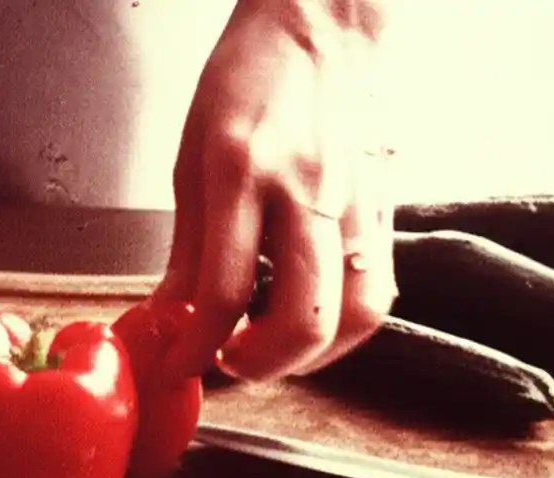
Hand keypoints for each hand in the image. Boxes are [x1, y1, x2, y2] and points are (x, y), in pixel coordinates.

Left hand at [155, 0, 395, 381]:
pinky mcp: (384, 208)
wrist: (321, 27)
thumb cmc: (251, 79)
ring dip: (313, 356)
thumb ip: (187, 246)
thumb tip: (169, 314)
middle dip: (263, 364)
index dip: (196, 348)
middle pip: (304, 317)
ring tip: (273, 350)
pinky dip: (344, 325)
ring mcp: (354, 201)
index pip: (222, 289)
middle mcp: (305, 190)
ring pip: (356, 314)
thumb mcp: (192, 156)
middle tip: (231, 362)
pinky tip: (312, 319)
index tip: (179, 367)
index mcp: (241, 171)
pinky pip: (377, 289)